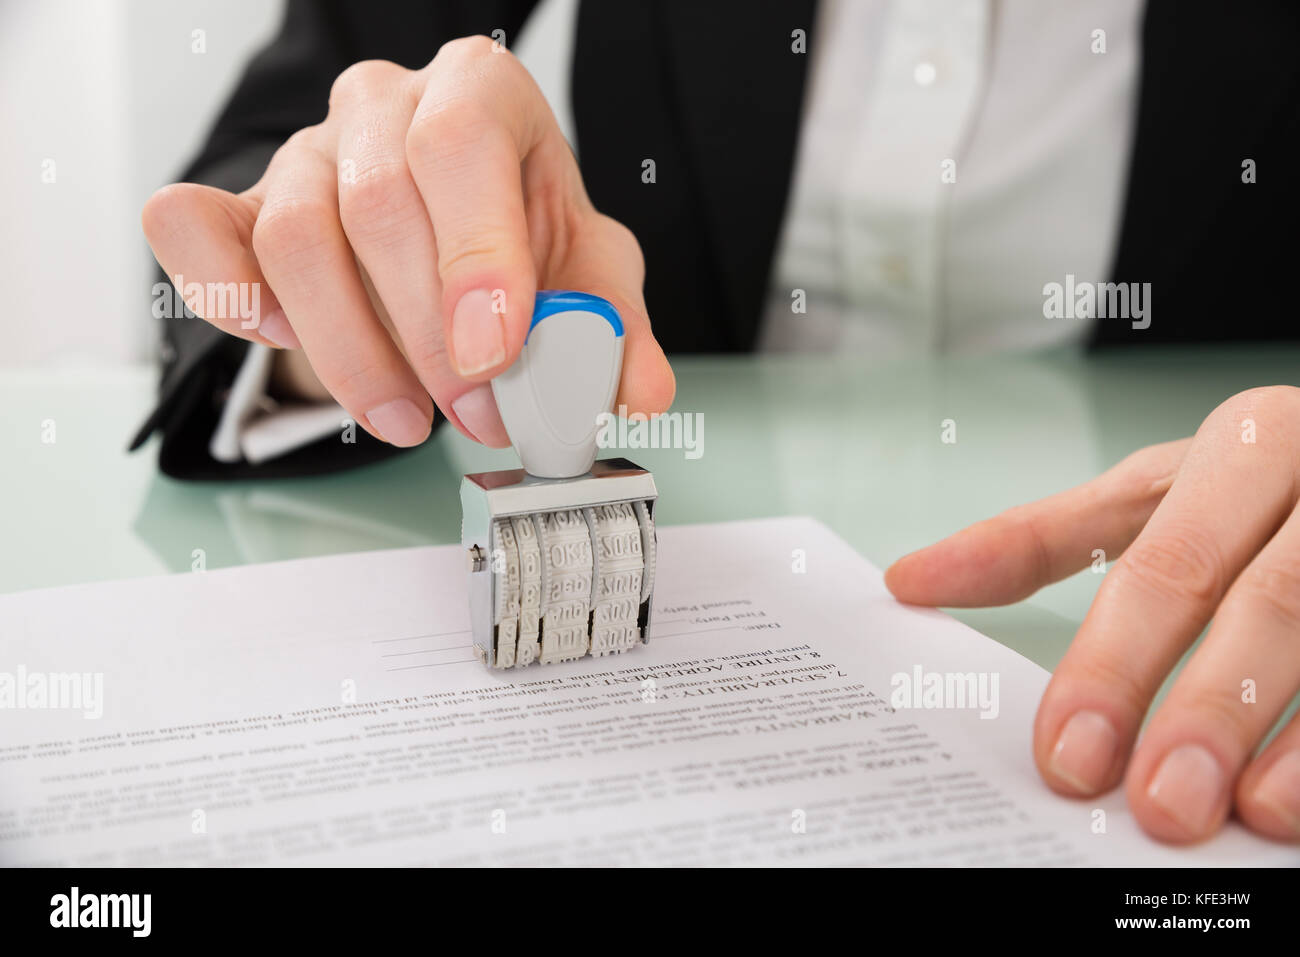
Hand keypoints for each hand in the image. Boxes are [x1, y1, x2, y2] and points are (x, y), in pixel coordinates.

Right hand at [142, 37, 673, 447]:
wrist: (449, 233)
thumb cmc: (519, 238)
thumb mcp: (586, 273)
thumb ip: (613, 327)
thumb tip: (637, 392)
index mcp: (479, 95)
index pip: (461, 146)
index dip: (476, 255)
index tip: (495, 352)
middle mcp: (384, 106)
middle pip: (379, 206)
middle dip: (431, 339)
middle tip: (479, 415)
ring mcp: (303, 150)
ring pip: (294, 238)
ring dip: (353, 353)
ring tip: (411, 421)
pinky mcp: (238, 202)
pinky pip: (191, 230)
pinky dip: (225, 295)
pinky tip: (284, 342)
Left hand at [886, 386, 1299, 843]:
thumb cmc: (1258, 481)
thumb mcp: (1157, 488)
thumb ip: (1040, 538)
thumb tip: (906, 581)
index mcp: (1243, 450)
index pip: (1163, 568)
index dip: (1112, 666)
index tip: (1065, 757)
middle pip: (1267, 604)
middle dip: (1207, 711)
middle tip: (1154, 807)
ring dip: (1294, 735)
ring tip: (1248, 817)